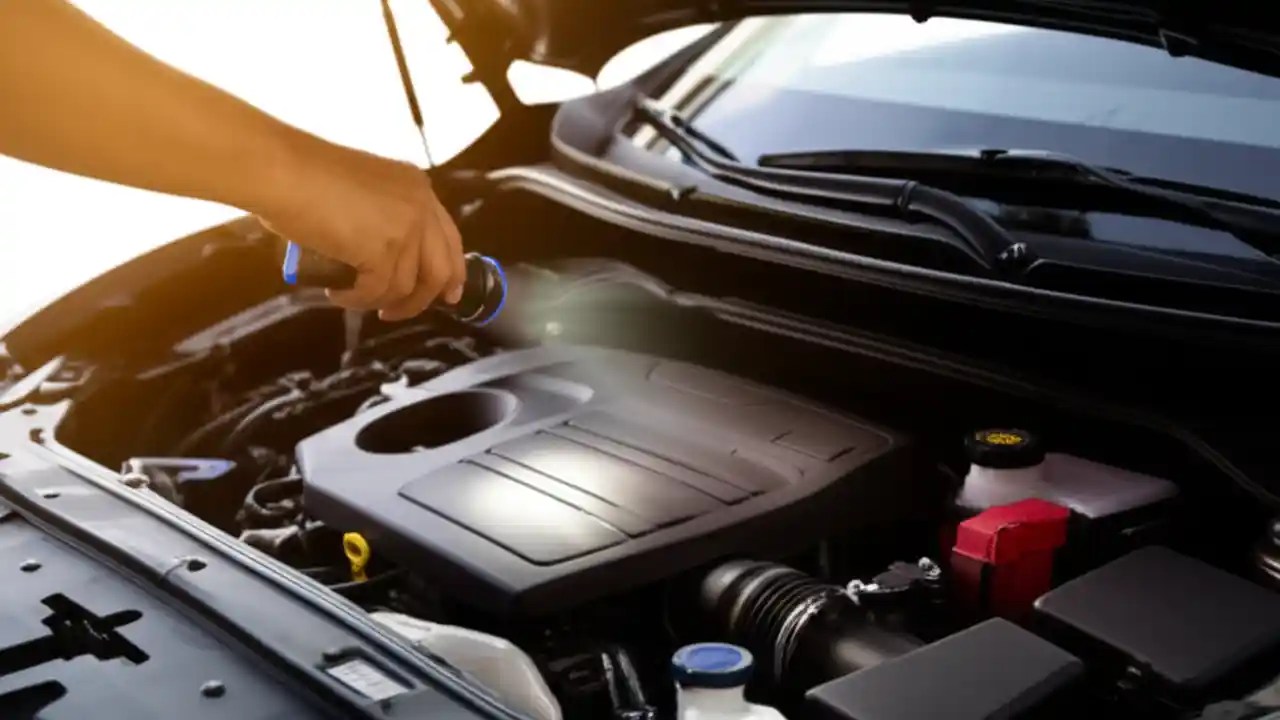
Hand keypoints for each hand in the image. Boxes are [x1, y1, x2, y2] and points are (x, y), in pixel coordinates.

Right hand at [256, 142, 464, 320]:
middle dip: (424, 298)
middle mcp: (420, 206)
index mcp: (417, 187)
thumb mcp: (362, 189)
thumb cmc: (304, 173)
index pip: (449, 237)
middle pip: (440, 268)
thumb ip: (381, 214)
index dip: (451, 270)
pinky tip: (339, 294)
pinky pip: (378, 291)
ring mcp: (405, 229)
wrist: (282, 170)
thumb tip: (379, 252)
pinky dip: (358, 300)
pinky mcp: (383, 251)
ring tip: (353, 298)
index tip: (447, 294)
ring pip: (407, 286)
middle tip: (398, 312)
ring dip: (381, 301)